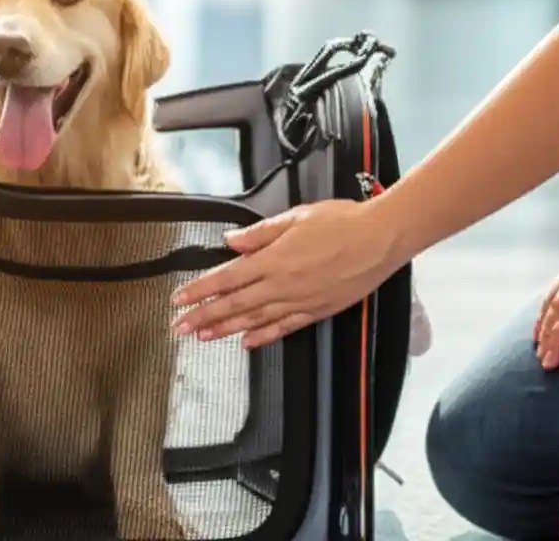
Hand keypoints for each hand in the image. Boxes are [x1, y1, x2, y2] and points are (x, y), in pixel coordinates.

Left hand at [171, 197, 407, 348]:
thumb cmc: (342, 222)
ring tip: (202, 336)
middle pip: (233, 305)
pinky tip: (247, 342)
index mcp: (273, 259)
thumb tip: (231, 241)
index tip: (178, 300)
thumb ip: (259, 233)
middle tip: (179, 328)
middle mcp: (282, 285)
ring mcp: (300, 301)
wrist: (381, 238)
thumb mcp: (295, 217)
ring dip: (225, 329)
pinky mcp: (317, 311)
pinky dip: (263, 336)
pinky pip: (284, 327)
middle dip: (202, 317)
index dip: (198, 291)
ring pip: (254, 320)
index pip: (225, 279)